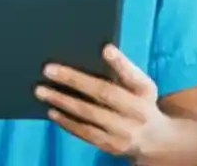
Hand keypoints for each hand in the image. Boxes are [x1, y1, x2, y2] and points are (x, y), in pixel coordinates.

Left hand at [35, 44, 170, 159]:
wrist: (155, 140)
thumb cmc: (138, 101)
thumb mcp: (139, 85)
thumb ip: (122, 70)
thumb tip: (98, 51)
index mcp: (145, 90)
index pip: (133, 75)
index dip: (120, 63)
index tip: (105, 48)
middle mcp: (138, 112)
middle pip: (104, 93)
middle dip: (74, 80)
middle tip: (48, 69)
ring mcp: (125, 132)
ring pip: (89, 115)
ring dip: (62, 102)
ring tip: (41, 91)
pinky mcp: (112, 147)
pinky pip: (85, 133)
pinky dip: (67, 121)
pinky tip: (52, 110)